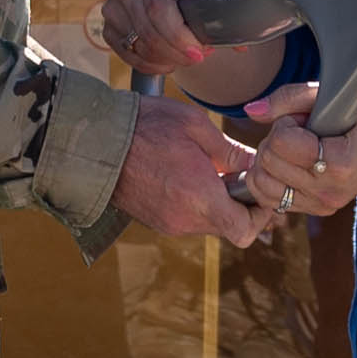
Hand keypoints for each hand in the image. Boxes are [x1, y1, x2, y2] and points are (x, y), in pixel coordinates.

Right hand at [99, 0, 224, 75]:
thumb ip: (225, 12)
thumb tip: (242, 43)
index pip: (159, 9)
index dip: (179, 38)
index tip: (200, 53)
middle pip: (148, 33)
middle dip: (177, 53)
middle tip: (198, 57)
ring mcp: (112, 8)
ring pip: (138, 47)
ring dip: (166, 60)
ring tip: (185, 55)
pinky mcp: (108, 27)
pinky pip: (128, 57)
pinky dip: (151, 65)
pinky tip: (167, 61)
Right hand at [112, 95, 268, 242]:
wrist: (96, 139)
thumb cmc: (147, 126)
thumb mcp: (196, 127)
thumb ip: (232, 152)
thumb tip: (256, 164)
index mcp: (201, 199)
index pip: (246, 231)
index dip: (260, 215)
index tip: (257, 190)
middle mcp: (185, 220)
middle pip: (228, 227)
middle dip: (239, 205)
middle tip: (237, 176)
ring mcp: (167, 223)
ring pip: (207, 223)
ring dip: (216, 203)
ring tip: (210, 171)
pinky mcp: (154, 220)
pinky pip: (186, 218)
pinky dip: (196, 203)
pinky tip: (189, 177)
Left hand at [237, 91, 356, 218]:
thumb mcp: (335, 96)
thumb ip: (289, 98)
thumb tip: (251, 111)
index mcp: (339, 164)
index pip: (281, 143)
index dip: (286, 123)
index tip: (305, 119)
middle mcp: (329, 192)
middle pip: (267, 162)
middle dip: (275, 140)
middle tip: (300, 131)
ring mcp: (322, 205)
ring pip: (262, 184)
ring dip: (269, 160)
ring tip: (293, 148)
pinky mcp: (316, 211)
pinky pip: (271, 198)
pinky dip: (271, 178)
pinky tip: (289, 164)